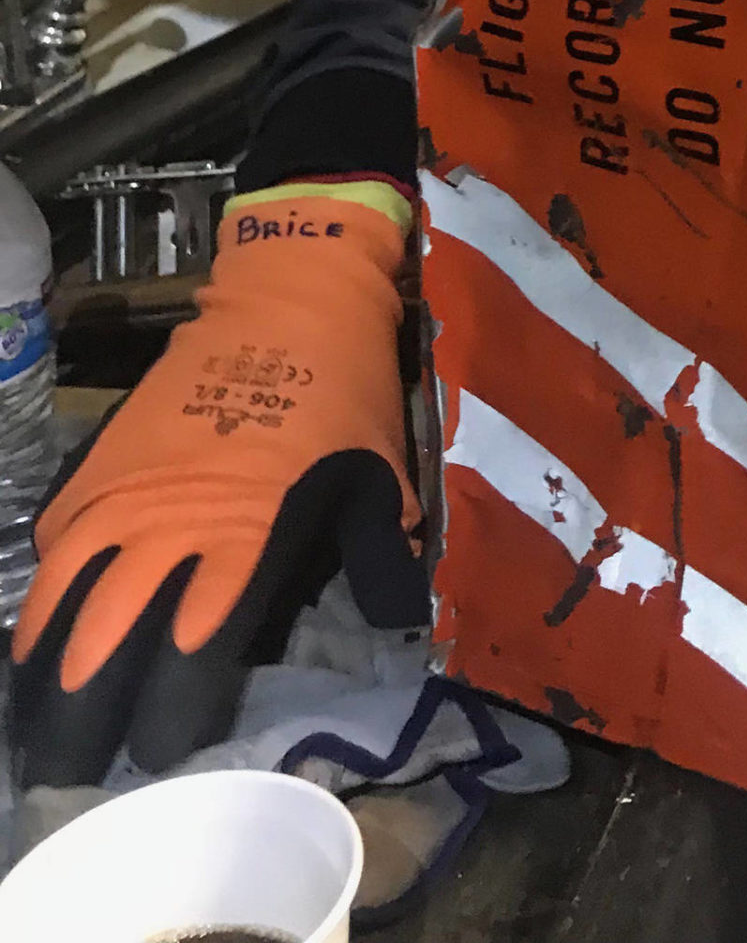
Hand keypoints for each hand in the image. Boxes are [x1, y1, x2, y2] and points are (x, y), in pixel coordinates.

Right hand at [11, 192, 422, 787]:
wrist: (292, 301)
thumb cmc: (342, 392)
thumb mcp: (381, 476)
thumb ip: (375, 556)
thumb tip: (395, 622)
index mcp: (243, 540)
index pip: (191, 650)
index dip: (170, 708)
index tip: (160, 751)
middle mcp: (173, 527)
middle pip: (111, 633)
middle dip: (89, 701)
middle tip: (76, 756)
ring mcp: (129, 489)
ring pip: (68, 585)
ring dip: (50, 644)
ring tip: (39, 693)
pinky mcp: (106, 454)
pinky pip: (60, 526)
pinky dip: (48, 569)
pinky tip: (43, 600)